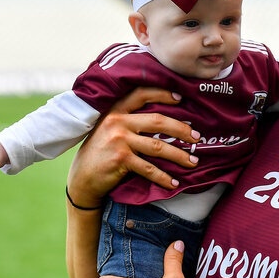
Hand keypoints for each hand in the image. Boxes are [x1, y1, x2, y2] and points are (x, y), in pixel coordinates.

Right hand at [66, 87, 199, 207]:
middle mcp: (117, 121)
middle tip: (197, 137)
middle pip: (158, 121)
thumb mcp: (108, 128)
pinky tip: (174, 183)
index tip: (181, 98)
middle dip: (181, 129)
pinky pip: (149, 168)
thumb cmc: (100, 151)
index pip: (141, 94)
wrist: (82, 178)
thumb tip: (163, 118)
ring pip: (158, 146)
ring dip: (179, 155)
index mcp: (115, 110)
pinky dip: (163, 177)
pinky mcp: (121, 159)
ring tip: (193, 161)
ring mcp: (118, 140)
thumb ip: (127, 119)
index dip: (162, 94)